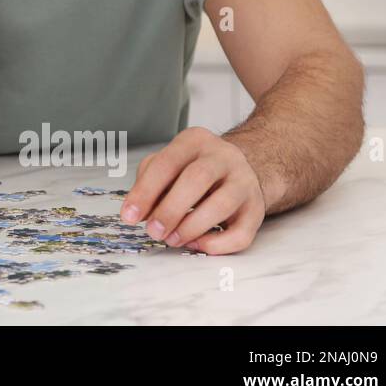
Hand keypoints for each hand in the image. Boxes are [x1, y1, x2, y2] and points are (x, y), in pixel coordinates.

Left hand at [121, 127, 266, 253]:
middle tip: (153, 231)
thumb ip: (149, 183)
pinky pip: (241, 233)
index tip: (129, 215)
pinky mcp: (256, 209)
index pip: (167, 163)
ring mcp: (244, 182)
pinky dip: (217, 244)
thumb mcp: (169, 164)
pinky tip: (197, 244)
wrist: (242, 168)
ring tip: (172, 239)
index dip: (145, 191)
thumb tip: (137, 213)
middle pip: (197, 179)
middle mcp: (223, 157)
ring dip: (191, 227)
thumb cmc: (195, 168)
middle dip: (171, 209)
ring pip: (222, 204)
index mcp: (195, 141)